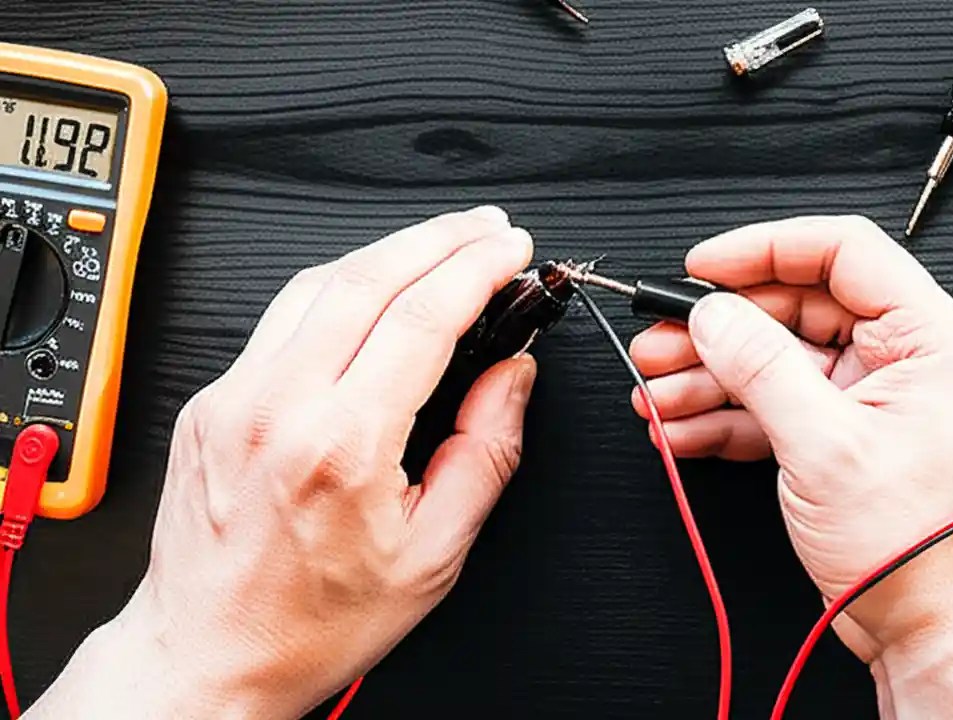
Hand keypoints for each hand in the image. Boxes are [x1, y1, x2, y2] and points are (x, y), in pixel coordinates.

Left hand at [28, 206, 535, 718]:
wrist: (209, 655)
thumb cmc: (312, 621)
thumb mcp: (433, 554)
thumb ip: (485, 453)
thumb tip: (512, 378)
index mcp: (340, 447)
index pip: (421, 317)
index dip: (477, 269)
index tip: (510, 251)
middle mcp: (277, 408)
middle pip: (367, 277)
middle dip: (440, 237)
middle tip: (487, 227)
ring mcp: (233, 398)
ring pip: (316, 281)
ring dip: (388, 249)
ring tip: (440, 243)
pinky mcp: (211, 400)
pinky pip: (280, 316)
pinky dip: (339, 285)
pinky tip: (372, 287)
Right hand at [629, 216, 952, 718]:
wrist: (933, 632)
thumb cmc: (920, 551)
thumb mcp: (828, 448)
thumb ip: (763, 369)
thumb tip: (714, 315)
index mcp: (932, 341)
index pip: (843, 253)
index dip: (765, 249)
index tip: (703, 266)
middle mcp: (906, 362)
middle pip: (798, 311)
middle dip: (721, 328)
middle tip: (662, 339)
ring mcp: (871, 403)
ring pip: (778, 363)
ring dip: (711, 377)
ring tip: (656, 392)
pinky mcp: (843, 441)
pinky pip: (777, 409)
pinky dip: (726, 419)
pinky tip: (681, 429)